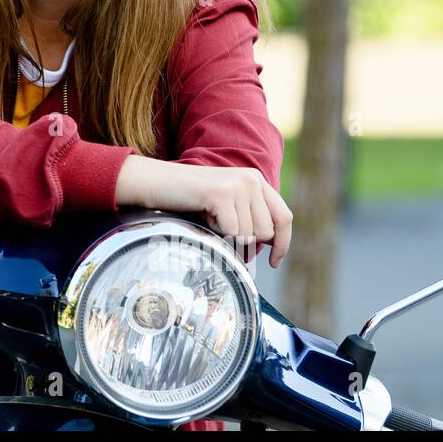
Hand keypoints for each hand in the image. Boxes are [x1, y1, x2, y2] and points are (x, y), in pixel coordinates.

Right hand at [114, 155, 292, 267]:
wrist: (158, 182)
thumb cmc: (190, 198)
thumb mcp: (226, 203)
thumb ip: (249, 215)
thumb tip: (268, 247)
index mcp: (256, 180)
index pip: (284, 216)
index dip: (282, 243)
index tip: (273, 262)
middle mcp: (252, 179)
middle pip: (266, 232)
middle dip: (247, 243)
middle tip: (223, 234)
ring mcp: (238, 185)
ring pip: (249, 235)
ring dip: (229, 237)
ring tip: (211, 219)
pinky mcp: (222, 194)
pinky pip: (233, 232)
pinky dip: (217, 233)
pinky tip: (205, 217)